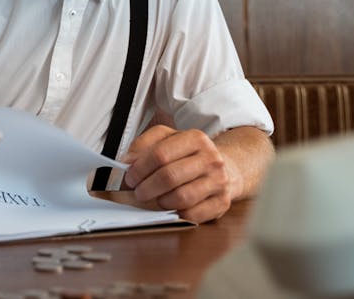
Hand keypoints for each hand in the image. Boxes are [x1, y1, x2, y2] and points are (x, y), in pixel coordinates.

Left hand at [121, 125, 236, 222]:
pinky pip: (192, 214)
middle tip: (138, 191)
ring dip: (160, 201)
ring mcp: (218, 182)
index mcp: (196, 138)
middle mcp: (211, 159)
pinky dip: (176, 213)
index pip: (160, 154)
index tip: (130, 176)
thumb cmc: (191, 155)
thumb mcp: (169, 138)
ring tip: (156, 198)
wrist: (226, 167)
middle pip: (169, 177)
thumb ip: (145, 144)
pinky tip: (172, 207)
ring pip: (181, 198)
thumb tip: (128, 161)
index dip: (140, 168)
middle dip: (146, 187)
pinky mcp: (221, 203)